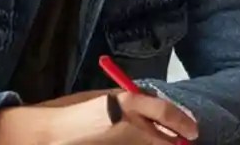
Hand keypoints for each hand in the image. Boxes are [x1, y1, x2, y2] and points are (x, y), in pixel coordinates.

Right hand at [0, 91, 198, 144]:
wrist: (46, 135)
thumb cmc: (73, 112)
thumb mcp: (105, 98)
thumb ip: (131, 103)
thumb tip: (157, 114)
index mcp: (129, 102)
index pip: (167, 114)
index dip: (184, 123)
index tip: (193, 131)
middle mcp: (130, 124)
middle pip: (165, 141)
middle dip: (174, 144)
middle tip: (179, 142)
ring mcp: (122, 144)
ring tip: (156, 143)